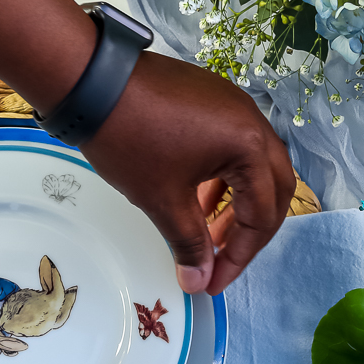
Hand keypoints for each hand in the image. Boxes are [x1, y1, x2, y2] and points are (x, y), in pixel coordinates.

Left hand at [84, 52, 296, 294]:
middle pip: (272, 188)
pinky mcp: (213, 99)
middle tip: (222, 259)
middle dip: (249, 230)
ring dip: (236, 204)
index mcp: (250, 147)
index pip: (262, 215)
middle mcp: (253, 122)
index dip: (239, 256)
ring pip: (253, 167)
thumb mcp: (163, 199)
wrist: (91, 81)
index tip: (213, 282)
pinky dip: (223, 177)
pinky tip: (195, 196)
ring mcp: (234, 106)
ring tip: (206, 232)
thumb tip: (199, 280)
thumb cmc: (130, 140)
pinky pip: (233, 146)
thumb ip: (189, 244)